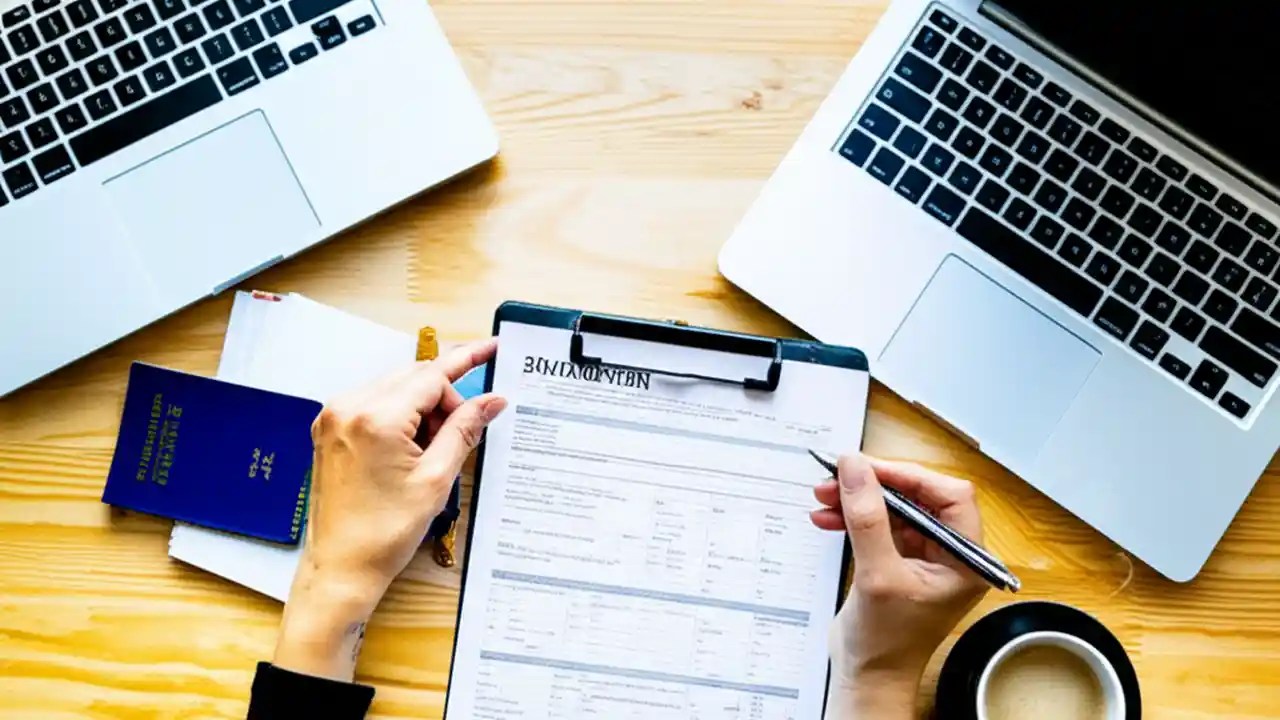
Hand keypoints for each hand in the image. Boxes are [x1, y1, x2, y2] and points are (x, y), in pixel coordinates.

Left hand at [273, 339, 506, 681]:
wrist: (342, 567)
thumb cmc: (384, 533)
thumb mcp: (436, 479)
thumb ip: (464, 430)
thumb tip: (492, 400)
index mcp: (376, 418)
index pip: (432, 376)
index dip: (467, 360)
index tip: (489, 348)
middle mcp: (349, 408)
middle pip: (413, 378)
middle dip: (444, 399)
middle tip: (463, 432)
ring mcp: (334, 417)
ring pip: (395, 389)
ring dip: (422, 408)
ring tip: (430, 452)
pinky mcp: (329, 429)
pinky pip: (374, 403)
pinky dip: (399, 417)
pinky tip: (409, 450)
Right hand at [810, 454, 987, 718]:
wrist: (868, 676)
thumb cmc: (888, 644)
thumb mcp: (878, 577)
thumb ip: (867, 520)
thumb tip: (856, 469)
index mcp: (965, 559)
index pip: (950, 496)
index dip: (911, 477)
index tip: (871, 470)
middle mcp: (949, 552)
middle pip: (918, 496)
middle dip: (876, 485)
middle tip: (840, 476)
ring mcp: (923, 554)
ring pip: (893, 506)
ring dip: (858, 498)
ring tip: (825, 495)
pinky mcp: (897, 557)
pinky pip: (877, 522)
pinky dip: (852, 516)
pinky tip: (828, 516)